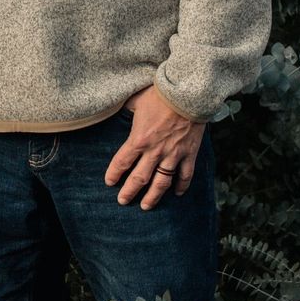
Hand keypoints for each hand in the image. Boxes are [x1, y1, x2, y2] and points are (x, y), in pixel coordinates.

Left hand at [104, 83, 204, 209]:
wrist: (188, 94)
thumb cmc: (159, 95)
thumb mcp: (134, 101)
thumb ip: (125, 110)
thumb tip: (115, 108)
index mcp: (138, 139)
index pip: (121, 162)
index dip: (114, 174)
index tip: (109, 182)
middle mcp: (155, 151)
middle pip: (139, 178)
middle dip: (129, 192)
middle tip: (123, 201)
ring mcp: (173, 155)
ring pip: (162, 182)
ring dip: (153, 196)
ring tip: (146, 206)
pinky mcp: (190, 153)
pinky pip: (186, 175)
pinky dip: (182, 186)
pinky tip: (177, 194)